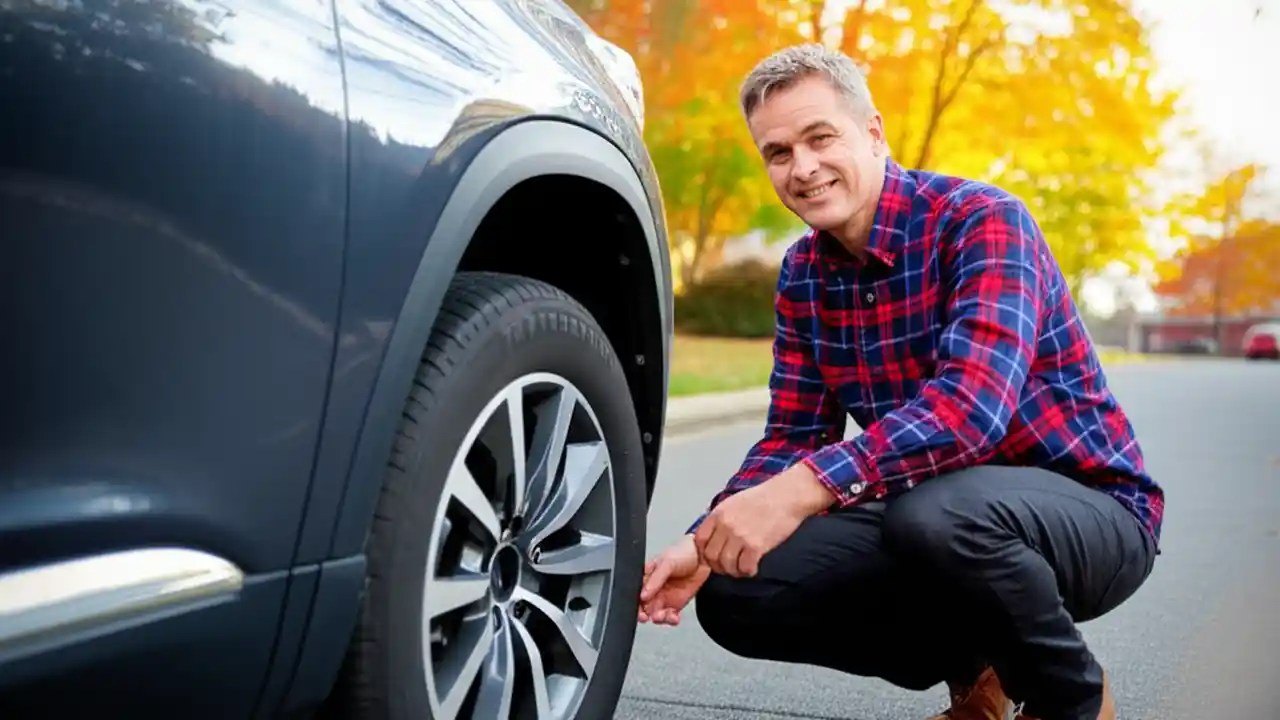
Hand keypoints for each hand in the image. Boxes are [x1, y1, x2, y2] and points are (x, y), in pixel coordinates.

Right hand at [638, 534, 710, 626]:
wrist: (704, 556)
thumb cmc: (683, 553)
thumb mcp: (666, 563)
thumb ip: (655, 579)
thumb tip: (643, 594)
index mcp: (647, 577)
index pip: (635, 593)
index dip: (635, 604)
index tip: (640, 610)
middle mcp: (654, 589)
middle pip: (643, 607)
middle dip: (644, 615)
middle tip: (648, 616)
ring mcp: (665, 597)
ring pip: (656, 614)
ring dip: (659, 618)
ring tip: (664, 615)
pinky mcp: (676, 604)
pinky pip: (670, 617)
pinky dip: (671, 620)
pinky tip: (674, 617)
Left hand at [693, 462, 832, 577]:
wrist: (787, 495)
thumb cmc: (765, 498)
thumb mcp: (734, 502)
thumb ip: (721, 518)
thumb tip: (713, 535)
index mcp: (718, 513)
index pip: (699, 540)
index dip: (704, 553)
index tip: (713, 557)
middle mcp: (725, 525)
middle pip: (710, 556)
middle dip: (718, 566)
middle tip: (728, 566)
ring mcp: (740, 536)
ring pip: (726, 565)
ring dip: (733, 571)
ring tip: (742, 568)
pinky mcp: (756, 546)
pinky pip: (745, 568)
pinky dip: (748, 571)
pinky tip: (753, 567)